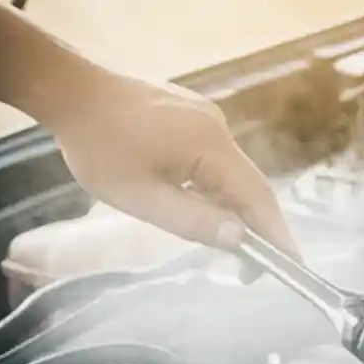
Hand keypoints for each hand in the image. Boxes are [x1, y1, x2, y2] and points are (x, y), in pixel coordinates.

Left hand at [44, 73, 299, 265]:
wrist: (71, 91)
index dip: (278, 234)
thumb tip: (239, 240)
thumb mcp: (140, 197)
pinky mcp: (192, 118)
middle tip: (250, 271)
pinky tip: (201, 207)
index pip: (258, 196)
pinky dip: (217, 189)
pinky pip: (216, 160)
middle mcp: (217, 128)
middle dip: (256, 229)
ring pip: (232, 174)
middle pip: (250, 186)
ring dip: (233, 209)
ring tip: (225, 245)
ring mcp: (206, 119)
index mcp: (209, 146)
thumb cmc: (98, 146)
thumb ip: (192, 220)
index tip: (293, 267)